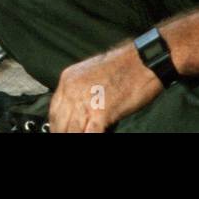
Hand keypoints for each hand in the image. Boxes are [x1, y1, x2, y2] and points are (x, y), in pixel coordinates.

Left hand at [48, 42, 162, 132]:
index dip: (57, 125)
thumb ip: (80, 91)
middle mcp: (72, 90)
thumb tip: (77, 111)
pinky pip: (89, 134)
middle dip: (63, 132)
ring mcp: (85, 101)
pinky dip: (89, 138)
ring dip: (74, 136)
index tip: (61, 131)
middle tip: (69, 137)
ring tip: (82, 138)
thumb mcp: (92, 74)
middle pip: (59, 122)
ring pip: (71, 131)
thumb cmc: (125, 66)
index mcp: (68, 79)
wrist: (144, 60)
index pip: (54, 110)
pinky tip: (95, 137)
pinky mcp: (100, 112)